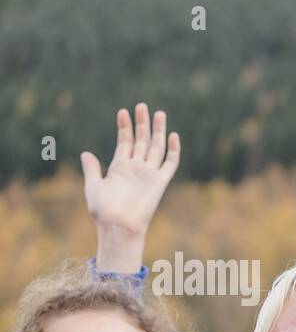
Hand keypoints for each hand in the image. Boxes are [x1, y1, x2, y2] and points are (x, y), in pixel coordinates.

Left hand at [82, 103, 180, 272]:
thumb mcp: (93, 186)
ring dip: (157, 131)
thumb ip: (92, 169)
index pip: (125, 142)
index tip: (122, 112)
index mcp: (120, 167)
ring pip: (156, 147)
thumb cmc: (103, 210)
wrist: (118, 225)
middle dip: (142, 123)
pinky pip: (169, 164)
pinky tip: (172, 136)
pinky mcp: (160, 182)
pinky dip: (173, 150)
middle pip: (141, 140)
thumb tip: (86, 153)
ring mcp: (149, 174)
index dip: (124, 126)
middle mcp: (136, 168)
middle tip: (142, 106)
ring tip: (158, 113)